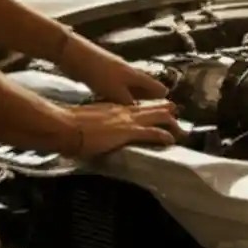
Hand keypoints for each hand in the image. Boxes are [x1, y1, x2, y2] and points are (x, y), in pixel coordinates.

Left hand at [57, 33, 167, 103]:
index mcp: (136, 75)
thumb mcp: (115, 92)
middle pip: (144, 84)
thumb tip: (137, 112)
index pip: (156, 86)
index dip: (161, 96)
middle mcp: (129, 71)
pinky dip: (121, 92)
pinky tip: (115, 98)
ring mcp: (117, 69)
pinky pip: (119, 84)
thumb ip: (128, 103)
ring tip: (137, 104)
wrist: (76, 55)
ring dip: (135, 94)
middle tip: (155, 106)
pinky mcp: (104, 71)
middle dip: (149, 95)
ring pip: (131, 84)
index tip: (168, 105)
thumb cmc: (98, 73)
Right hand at [58, 100, 181, 157]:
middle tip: (175, 113)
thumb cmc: (69, 126)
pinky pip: (152, 132)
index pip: (134, 107)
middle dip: (164, 111)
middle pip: (149, 108)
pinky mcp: (129, 131)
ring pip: (157, 117)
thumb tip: (91, 134)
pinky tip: (171, 140)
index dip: (146, 110)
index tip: (153, 111)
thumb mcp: (84, 122)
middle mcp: (122, 110)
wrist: (66, 126)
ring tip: (181, 130)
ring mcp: (127, 120)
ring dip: (171, 123)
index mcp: (111, 107)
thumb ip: (92, 126)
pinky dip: (164, 135)